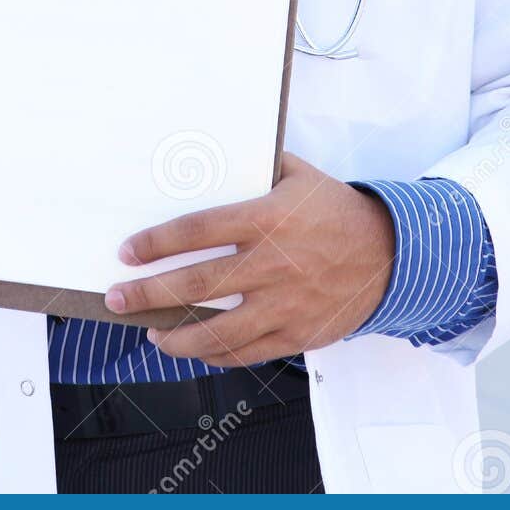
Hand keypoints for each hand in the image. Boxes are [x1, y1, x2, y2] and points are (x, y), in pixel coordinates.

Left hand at [104, 153, 394, 366]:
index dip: (156, 243)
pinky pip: (247, 353)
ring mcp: (283, 304)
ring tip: (151, 335)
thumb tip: (210, 154)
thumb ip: (255, 167)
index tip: (127, 252)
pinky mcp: (297, 335)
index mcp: (265, 220)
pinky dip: (215, 355)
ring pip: (218, 332)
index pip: (196, 231)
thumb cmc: (335, 210)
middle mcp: (270, 265)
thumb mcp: (296, 175)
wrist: (391, 254)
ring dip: (176, 338)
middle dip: (148, 294)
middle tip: (117, 297)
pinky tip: (194, 348)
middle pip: (195, 286)